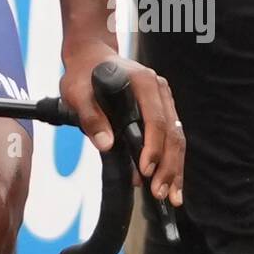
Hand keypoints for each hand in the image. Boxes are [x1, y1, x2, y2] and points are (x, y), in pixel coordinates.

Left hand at [60, 40, 183, 207]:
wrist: (90, 57)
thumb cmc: (83, 73)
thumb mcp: (77, 92)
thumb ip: (90, 116)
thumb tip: (106, 144)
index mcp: (143, 81)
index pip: (155, 119)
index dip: (153, 148)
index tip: (146, 171)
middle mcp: (159, 89)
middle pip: (172, 132)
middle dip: (168, 166)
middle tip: (160, 194)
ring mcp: (163, 99)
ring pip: (177, 137)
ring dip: (175, 168)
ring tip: (171, 196)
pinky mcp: (162, 110)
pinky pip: (172, 137)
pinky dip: (172, 161)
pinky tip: (170, 182)